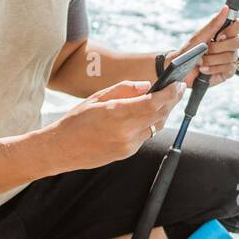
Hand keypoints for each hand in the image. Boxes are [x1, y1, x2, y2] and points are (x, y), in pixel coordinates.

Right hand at [53, 80, 182, 171]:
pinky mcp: (127, 154)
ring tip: (164, 100)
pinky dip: (149, 124)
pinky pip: (145, 136)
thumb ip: (125, 89)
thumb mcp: (98, 97)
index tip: (178, 84)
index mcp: (117, 114)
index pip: (154, 103)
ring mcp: (128, 146)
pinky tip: (146, 115)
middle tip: (177, 89)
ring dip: (162, 113)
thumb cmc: (76, 120)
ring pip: (155, 127)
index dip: (170, 93)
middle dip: (171, 101)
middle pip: (160, 115)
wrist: (60, 149)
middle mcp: (126, 133)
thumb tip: (147, 85)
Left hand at [177, 6, 238, 87]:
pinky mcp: (228, 71)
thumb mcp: (201, 35)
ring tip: (201, 62)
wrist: (181, 69)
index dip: (231, 30)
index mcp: (225, 33)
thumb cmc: (190, 51)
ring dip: (212, 60)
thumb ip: (215, 23)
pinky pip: (227, 68)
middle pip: (236, 43)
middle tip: (205, 50)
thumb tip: (226, 8)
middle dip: (216, 48)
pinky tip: (204, 69)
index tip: (218, 36)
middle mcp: (230, 45)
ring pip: (230, 57)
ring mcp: (230, 59)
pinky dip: (213, 68)